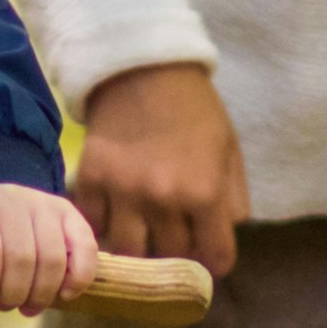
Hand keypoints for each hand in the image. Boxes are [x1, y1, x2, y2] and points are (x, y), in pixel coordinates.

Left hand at [0, 178, 103, 317]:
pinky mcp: (67, 212)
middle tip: (6, 305)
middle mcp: (7, 198)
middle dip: (15, 294)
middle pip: (22, 258)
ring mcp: (41, 202)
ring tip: (29, 305)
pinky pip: (84, 245)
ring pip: (53, 257)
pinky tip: (66, 295)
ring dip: (43, 293)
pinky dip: (80, 277)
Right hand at [69, 61, 247, 278]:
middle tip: (176, 238)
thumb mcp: (229, 150)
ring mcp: (123, 192)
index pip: (215, 258)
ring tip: (143, 234)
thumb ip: (234, 199)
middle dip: (178, 252)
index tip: (208, 251)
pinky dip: (103, 226)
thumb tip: (229, 235)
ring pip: (129, 252)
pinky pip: (94, 225)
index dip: (215, 259)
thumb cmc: (195, 110)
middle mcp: (163, 199)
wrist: (143, 68)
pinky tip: (115, 214)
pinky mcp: (91, 180)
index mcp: (205, 192)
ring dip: (139, 247)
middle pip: (171, 258)